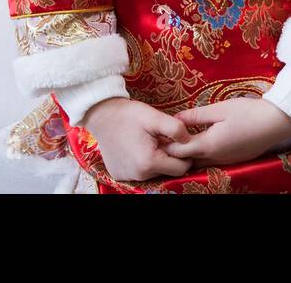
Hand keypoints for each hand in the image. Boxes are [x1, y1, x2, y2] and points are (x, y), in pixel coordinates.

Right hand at [78, 96, 193, 182]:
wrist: (101, 115)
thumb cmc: (129, 115)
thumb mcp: (155, 117)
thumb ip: (176, 129)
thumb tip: (189, 140)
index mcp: (148, 162)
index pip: (181, 168)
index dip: (184, 155)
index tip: (177, 141)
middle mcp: (138, 175)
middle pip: (167, 171)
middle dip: (169, 156)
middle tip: (161, 139)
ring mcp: (127, 177)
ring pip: (154, 172)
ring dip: (156, 159)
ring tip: (149, 141)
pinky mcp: (120, 175)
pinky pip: (140, 172)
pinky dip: (143, 162)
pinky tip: (138, 147)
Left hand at [165, 97, 290, 168]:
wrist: (277, 122)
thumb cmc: (249, 112)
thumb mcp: (220, 109)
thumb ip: (196, 116)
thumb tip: (176, 119)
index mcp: (209, 144)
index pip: (179, 151)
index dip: (168, 144)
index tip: (161, 134)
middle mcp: (215, 158)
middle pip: (188, 161)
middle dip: (177, 152)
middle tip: (170, 138)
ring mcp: (226, 161)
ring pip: (201, 162)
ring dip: (191, 154)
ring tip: (186, 140)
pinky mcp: (235, 160)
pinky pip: (213, 161)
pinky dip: (205, 154)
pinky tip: (206, 141)